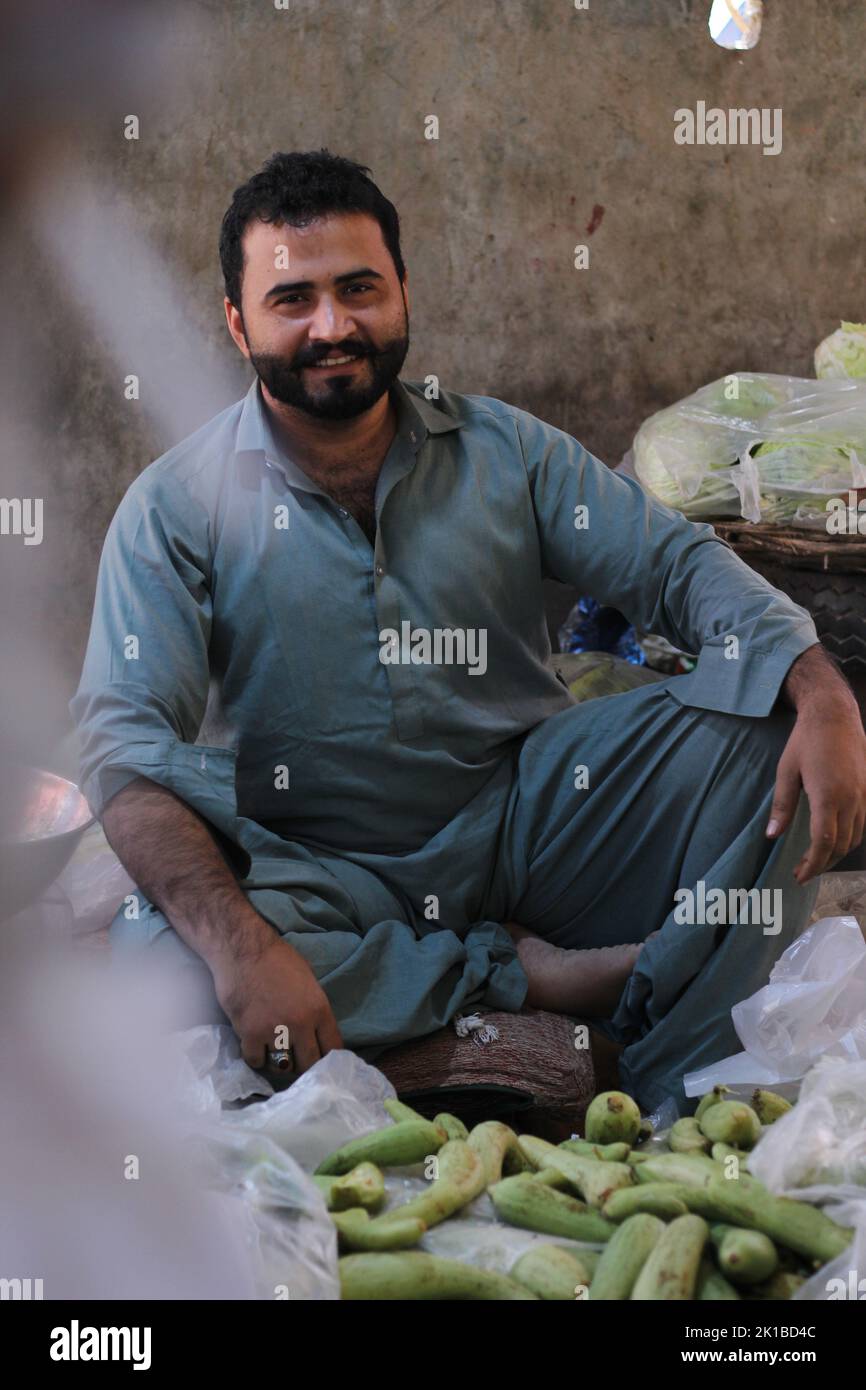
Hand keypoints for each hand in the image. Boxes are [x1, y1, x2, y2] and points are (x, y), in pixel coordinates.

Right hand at [212, 935, 342, 1073]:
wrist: (243, 949)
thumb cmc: (277, 959)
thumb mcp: (308, 981)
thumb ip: (314, 1009)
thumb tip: (316, 1033)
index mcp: (319, 1009)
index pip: (333, 1048)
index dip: (327, 1057)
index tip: (319, 1059)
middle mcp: (301, 1024)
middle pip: (309, 1063)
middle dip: (303, 1063)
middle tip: (295, 1059)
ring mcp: (275, 1031)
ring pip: (283, 1066)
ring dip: (279, 1062)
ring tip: (274, 1051)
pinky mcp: (250, 1034)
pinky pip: (257, 1061)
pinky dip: (256, 1056)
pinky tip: (255, 1046)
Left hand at [767, 701, 865, 883]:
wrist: (835, 715)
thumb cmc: (806, 741)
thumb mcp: (786, 771)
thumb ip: (782, 805)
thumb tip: (771, 836)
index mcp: (828, 795)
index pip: (824, 841)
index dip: (813, 864)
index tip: (799, 875)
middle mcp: (851, 799)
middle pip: (841, 845)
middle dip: (822, 864)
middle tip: (802, 871)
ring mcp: (863, 795)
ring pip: (855, 838)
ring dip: (837, 854)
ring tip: (816, 860)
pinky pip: (862, 824)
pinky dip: (849, 839)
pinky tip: (834, 840)